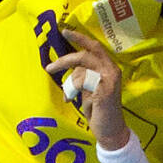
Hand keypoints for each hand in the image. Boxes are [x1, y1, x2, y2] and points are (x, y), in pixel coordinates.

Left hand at [47, 28, 127, 148]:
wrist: (111, 131)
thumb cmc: (99, 111)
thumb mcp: (90, 90)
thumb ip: (84, 76)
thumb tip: (70, 69)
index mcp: (109, 68)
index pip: (95, 47)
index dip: (80, 38)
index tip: (65, 31)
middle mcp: (112, 70)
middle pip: (85, 55)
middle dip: (65, 60)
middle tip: (50, 67)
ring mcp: (110, 80)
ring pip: (81, 71)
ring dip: (69, 85)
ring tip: (68, 97)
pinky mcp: (104, 90)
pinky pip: (82, 82)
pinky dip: (74, 92)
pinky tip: (73, 101)